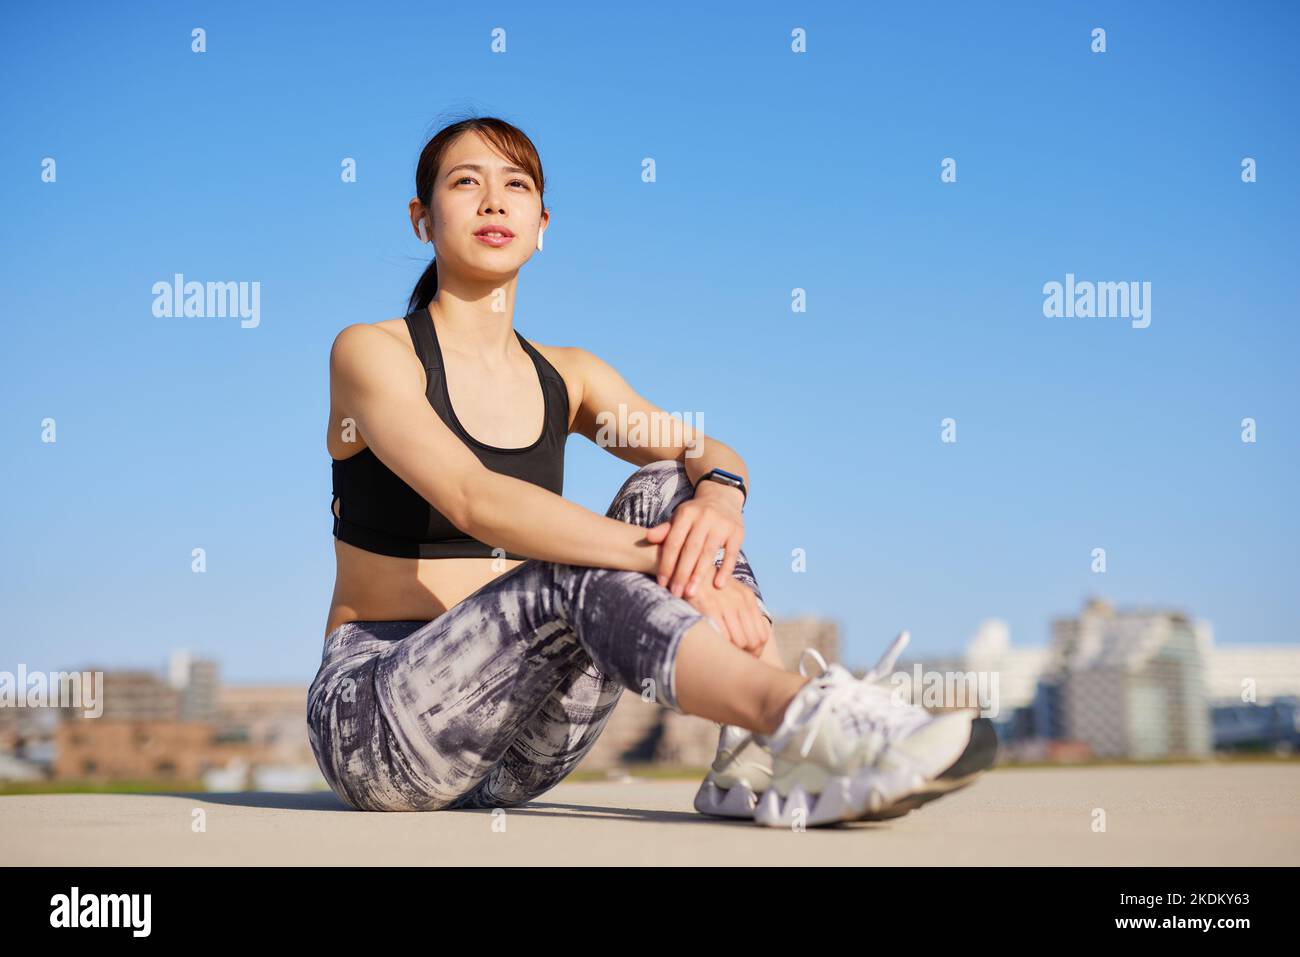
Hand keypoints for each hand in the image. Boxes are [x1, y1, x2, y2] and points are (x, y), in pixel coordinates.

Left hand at [645, 482, 744, 597]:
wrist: (722, 497)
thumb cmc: (695, 514)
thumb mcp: (679, 517)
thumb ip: (665, 530)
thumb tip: (648, 537)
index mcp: (686, 513)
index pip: (674, 542)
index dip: (667, 563)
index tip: (662, 583)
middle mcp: (704, 517)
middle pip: (690, 549)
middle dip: (682, 573)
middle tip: (675, 593)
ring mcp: (722, 524)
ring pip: (708, 553)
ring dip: (699, 575)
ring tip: (690, 593)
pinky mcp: (737, 533)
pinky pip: (731, 554)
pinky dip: (725, 570)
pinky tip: (718, 585)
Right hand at [684, 576, 771, 654]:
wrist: (688, 568)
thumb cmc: (707, 586)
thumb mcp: (730, 593)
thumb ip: (743, 611)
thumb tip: (753, 640)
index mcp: (747, 598)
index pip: (762, 635)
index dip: (755, 651)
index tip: (744, 656)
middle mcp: (740, 600)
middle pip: (753, 641)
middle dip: (745, 655)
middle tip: (733, 658)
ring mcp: (725, 604)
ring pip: (740, 641)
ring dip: (733, 651)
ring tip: (723, 653)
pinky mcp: (709, 607)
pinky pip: (723, 636)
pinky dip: (721, 644)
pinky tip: (713, 644)